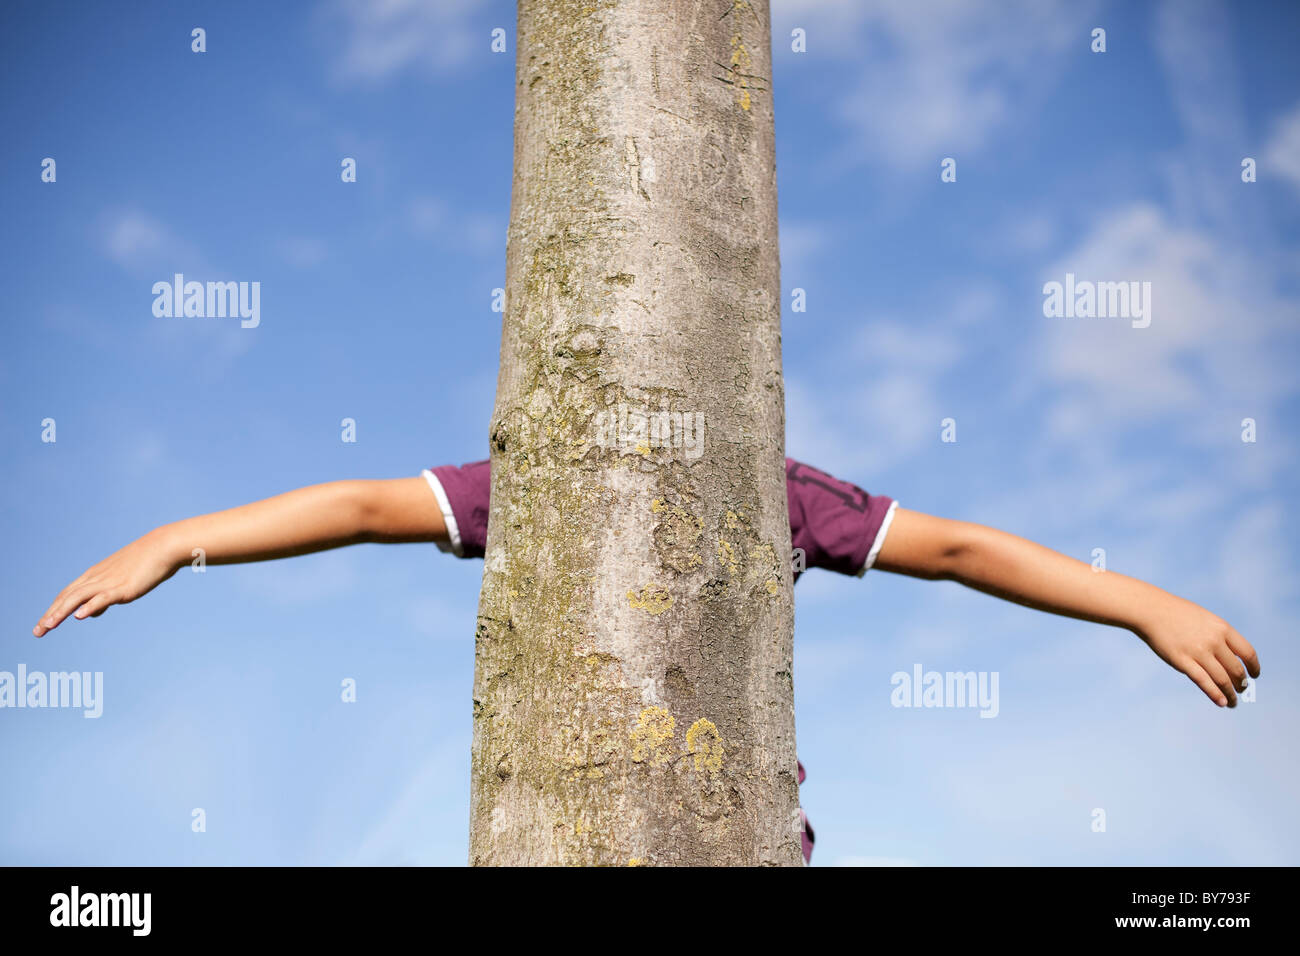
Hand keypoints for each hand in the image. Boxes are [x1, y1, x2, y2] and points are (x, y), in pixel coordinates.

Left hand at [33, 528, 180, 636]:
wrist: (163, 547)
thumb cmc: (145, 563)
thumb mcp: (120, 582)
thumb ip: (102, 597)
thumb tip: (90, 612)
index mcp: (95, 575)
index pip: (67, 593)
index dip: (54, 608)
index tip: (44, 623)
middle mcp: (96, 578)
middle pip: (67, 597)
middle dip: (50, 615)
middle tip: (37, 632)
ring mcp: (109, 582)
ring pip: (78, 598)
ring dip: (61, 612)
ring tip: (48, 626)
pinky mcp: (123, 587)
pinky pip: (102, 597)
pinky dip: (90, 606)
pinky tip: (79, 616)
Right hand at [1135, 595, 1259, 706]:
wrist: (1150, 610)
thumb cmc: (1176, 613)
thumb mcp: (1204, 619)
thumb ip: (1218, 635)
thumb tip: (1230, 655)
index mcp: (1222, 628)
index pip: (1247, 653)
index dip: (1254, 667)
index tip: (1254, 675)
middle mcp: (1214, 641)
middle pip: (1236, 669)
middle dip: (1241, 683)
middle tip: (1241, 689)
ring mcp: (1198, 652)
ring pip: (1222, 679)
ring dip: (1230, 693)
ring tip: (1233, 702)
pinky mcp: (1182, 661)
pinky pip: (1203, 682)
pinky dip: (1215, 694)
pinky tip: (1222, 702)